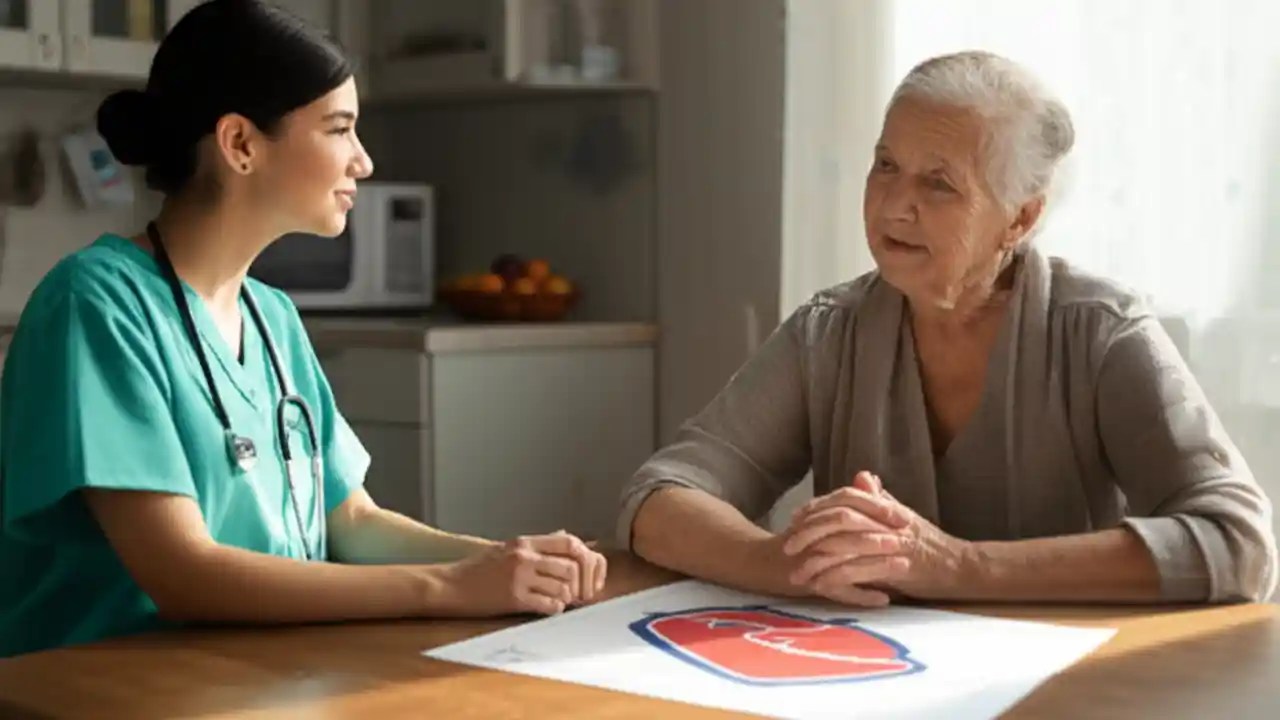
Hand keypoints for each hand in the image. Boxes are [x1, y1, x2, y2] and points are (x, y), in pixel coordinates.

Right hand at [438, 532, 607, 616]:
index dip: (582, 555)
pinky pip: (548, 605)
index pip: (568, 542)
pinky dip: (554, 608)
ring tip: (559, 599)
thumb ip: (535, 544)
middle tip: (574, 590)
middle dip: (577, 581)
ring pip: (563, 588)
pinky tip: (547, 608)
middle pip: (570, 567)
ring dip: (566, 597)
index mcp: (524, 542)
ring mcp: (519, 578)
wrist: (449, 586)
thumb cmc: (477, 568)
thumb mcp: (506, 547)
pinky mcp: (514, 599)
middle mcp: (524, 557)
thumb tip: (563, 535)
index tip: (583, 568)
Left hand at [786, 472, 969, 601]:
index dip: (817, 507)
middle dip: (808, 533)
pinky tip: (821, 587)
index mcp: (885, 507)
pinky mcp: (895, 566)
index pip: (844, 499)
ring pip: (844, 546)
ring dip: (817, 561)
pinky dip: (837, 578)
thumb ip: (879, 499)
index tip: (795, 518)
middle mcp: (885, 521)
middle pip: (838, 520)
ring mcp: (890, 543)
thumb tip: (862, 476)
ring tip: (796, 575)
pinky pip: (859, 571)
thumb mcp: (903, 515)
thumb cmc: (930, 543)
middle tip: (787, 546)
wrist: (959, 566)